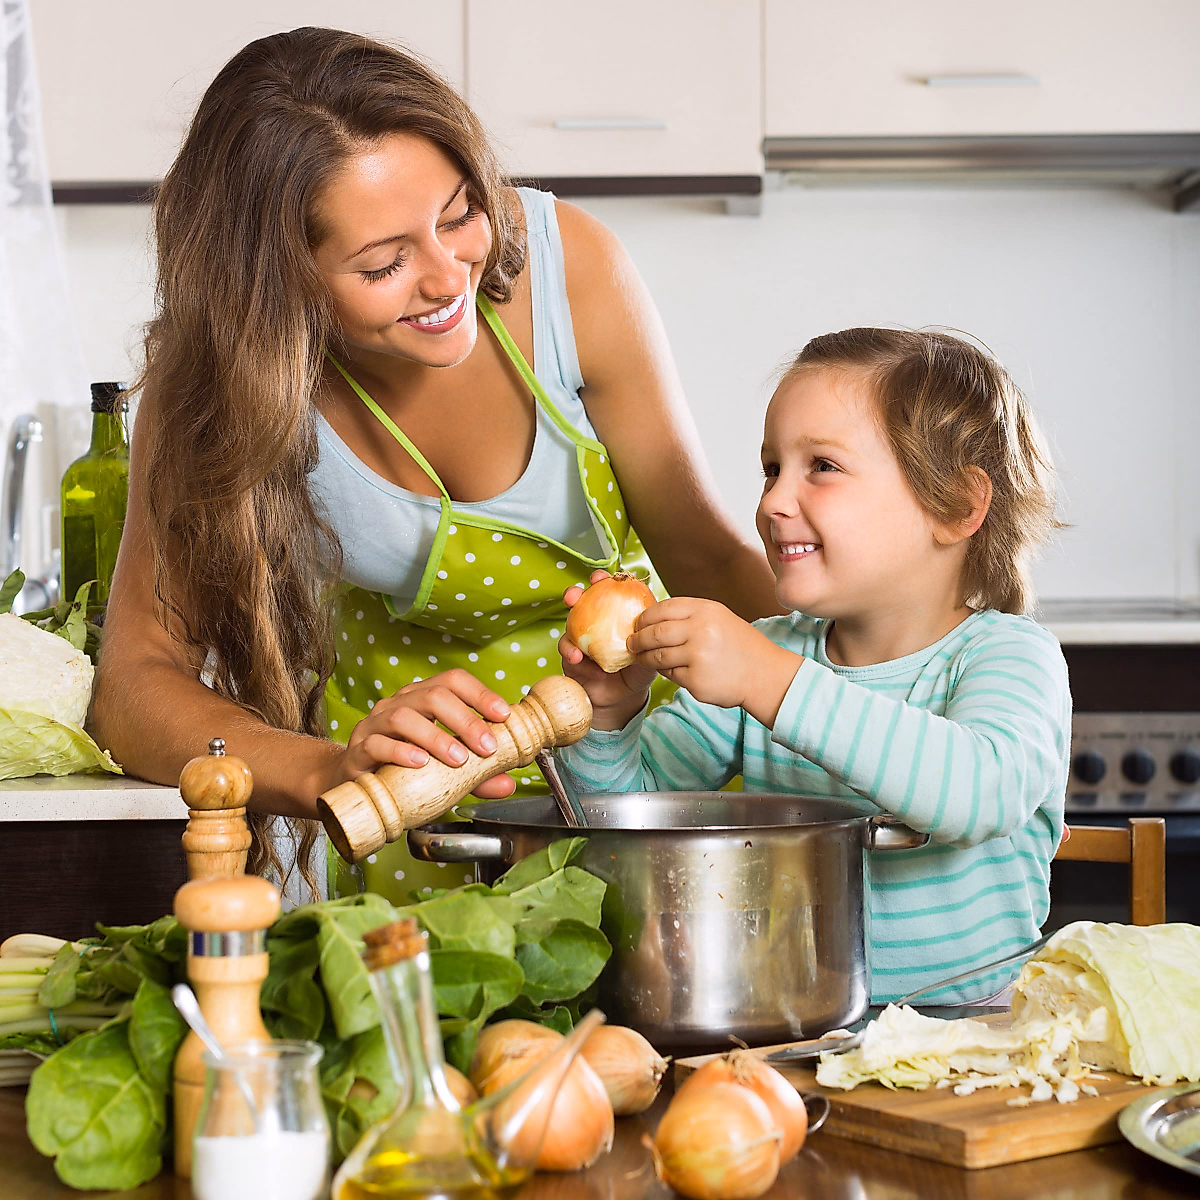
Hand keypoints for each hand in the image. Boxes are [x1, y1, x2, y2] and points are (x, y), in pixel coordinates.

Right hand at [336, 669, 516, 798]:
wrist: (354, 787)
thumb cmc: (404, 772)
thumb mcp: (447, 774)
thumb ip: (477, 777)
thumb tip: (509, 783)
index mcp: (422, 699)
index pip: (453, 681)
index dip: (480, 693)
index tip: (504, 715)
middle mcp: (398, 704)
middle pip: (433, 695)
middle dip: (466, 720)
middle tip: (488, 747)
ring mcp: (375, 724)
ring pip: (403, 716)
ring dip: (436, 737)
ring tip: (458, 760)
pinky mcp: (357, 750)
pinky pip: (376, 743)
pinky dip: (400, 751)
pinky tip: (419, 763)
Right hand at [559, 570, 655, 729]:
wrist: (624, 698)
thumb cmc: (639, 670)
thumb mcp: (651, 652)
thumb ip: (652, 638)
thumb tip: (655, 623)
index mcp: (615, 615)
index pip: (608, 592)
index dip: (603, 581)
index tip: (601, 578)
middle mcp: (595, 623)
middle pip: (581, 601)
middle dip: (574, 593)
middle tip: (574, 595)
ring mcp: (581, 638)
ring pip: (568, 624)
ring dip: (568, 626)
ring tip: (576, 641)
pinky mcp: (571, 656)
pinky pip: (567, 651)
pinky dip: (573, 654)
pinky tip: (580, 661)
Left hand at [630, 597, 801, 726]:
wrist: (765, 674)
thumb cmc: (740, 646)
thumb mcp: (719, 618)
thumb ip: (690, 616)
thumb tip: (654, 618)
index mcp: (705, 610)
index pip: (663, 608)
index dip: (645, 617)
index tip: (637, 623)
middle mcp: (700, 630)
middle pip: (655, 633)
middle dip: (637, 639)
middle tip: (631, 643)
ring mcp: (697, 655)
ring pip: (657, 656)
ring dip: (645, 658)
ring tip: (641, 658)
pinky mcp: (695, 679)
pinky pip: (670, 675)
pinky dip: (666, 673)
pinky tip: (669, 670)